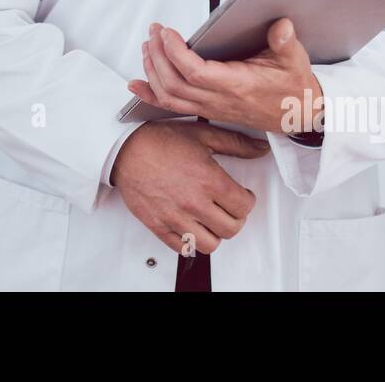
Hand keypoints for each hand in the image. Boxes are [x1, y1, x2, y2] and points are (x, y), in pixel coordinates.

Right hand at [109, 120, 268, 254]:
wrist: (125, 149)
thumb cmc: (159, 141)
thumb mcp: (202, 135)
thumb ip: (235, 143)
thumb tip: (259, 148)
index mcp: (209, 180)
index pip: (244, 206)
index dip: (247, 201)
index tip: (241, 196)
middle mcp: (194, 202)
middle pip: (232, 228)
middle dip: (235, 219)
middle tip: (228, 208)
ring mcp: (176, 217)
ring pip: (211, 244)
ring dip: (215, 233)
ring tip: (211, 219)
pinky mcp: (159, 226)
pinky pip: (184, 248)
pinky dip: (192, 242)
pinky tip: (191, 226)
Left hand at [129, 18, 323, 134]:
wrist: (298, 113)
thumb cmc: (292, 86)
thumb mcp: (295, 60)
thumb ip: (286, 42)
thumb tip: (281, 26)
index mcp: (237, 85)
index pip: (195, 72)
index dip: (175, 53)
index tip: (166, 32)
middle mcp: (219, 100)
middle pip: (174, 84)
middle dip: (158, 56)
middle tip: (154, 32)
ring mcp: (210, 107)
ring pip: (169, 96)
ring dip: (152, 70)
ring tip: (148, 46)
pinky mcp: (207, 110)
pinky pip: (172, 107)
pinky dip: (150, 95)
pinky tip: (136, 84)